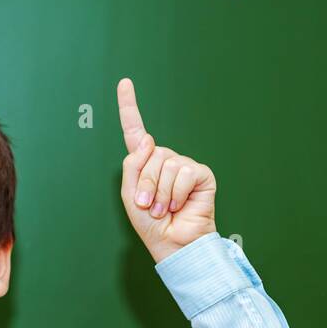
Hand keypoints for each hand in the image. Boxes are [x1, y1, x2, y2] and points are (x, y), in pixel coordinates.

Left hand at [117, 78, 217, 262]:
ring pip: (165, 164)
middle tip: (149, 207)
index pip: (136, 131)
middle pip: (149, 155)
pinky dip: (176, 193)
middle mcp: (165, 160)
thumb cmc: (152, 224)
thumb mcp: (130, 196)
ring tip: (163, 209)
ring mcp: (184, 165)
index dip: (129, 107)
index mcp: (145, 163)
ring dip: (159, 193)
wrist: (173, 244)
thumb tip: (150, 139)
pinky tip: (179, 205)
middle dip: (145, 184)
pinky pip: (183, 172)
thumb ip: (133, 165)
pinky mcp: (201, 174)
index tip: (125, 82)